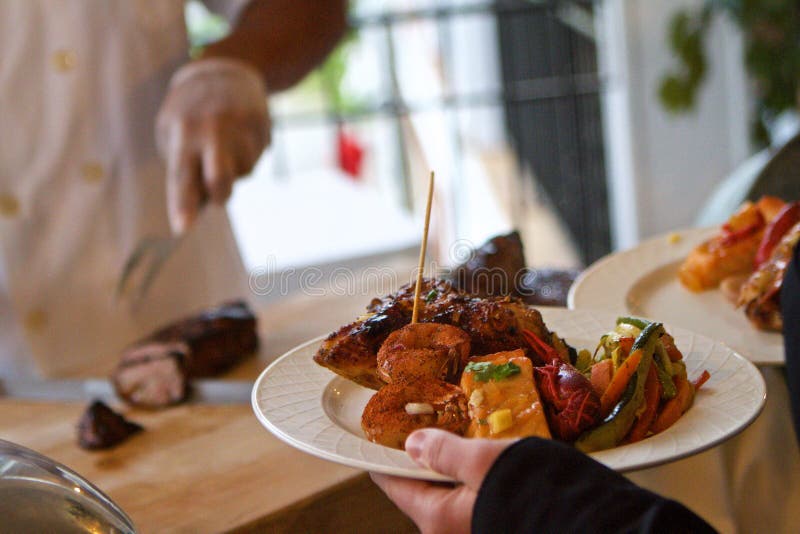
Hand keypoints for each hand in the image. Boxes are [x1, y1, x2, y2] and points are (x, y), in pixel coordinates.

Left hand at [156, 57, 268, 233]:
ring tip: (224, 142)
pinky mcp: (264, 129)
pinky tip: (240, 136)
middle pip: (219, 179)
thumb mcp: (174, 131)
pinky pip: (254, 162)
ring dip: (232, 171)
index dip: (182, 206)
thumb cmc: (191, 113)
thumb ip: (184, 167)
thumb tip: (202, 207)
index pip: (181, 177)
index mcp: (183, 133)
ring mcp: (241, 130)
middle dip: (220, 195)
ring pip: (240, 175)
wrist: (229, 71)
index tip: (182, 230)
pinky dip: (246, 157)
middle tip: (217, 194)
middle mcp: (212, 132)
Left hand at [370, 429, 515, 533]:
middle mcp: (449, 533)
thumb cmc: (526, 489)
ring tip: (458, 439)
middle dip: (424, 462)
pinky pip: (472, 502)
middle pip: (423, 492)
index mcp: (436, 518)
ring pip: (450, 497)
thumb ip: (444, 452)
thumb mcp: (482, 461)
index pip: (395, 485)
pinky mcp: (494, 525)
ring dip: (452, 469)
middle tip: (425, 428)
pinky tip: (486, 461)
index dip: (385, 458)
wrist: (585, 524)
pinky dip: (473, 481)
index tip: (378, 437)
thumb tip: (412, 444)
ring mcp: (471, 531)